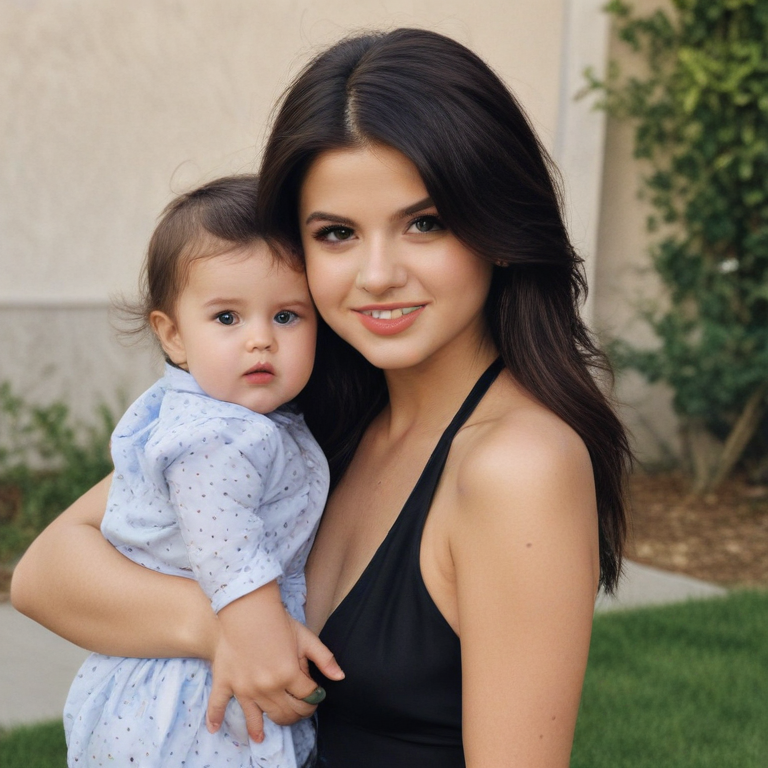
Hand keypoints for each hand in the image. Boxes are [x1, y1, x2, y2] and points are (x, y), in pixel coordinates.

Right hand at [205, 581, 342, 741]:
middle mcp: (267, 686)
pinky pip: (217, 705)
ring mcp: (244, 687)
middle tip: (300, 708)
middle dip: (298, 713)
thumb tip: (340, 677)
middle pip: (286, 712)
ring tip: (270, 730)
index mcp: (288, 674)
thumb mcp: (306, 637)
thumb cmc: (278, 620)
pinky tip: (214, 729)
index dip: (315, 696)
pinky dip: (214, 718)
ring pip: (260, 717)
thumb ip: (324, 659)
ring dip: (269, 725)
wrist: (247, 606)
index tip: (314, 693)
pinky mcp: (226, 681)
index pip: (308, 697)